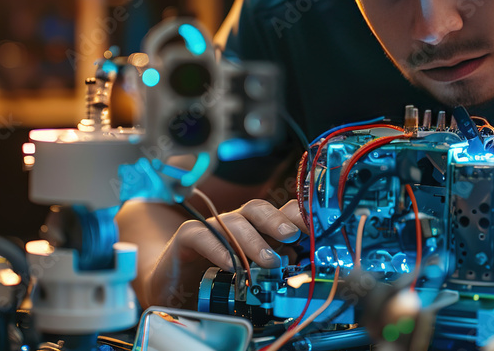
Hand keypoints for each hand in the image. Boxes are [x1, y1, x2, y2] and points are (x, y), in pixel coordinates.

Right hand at [141, 199, 306, 308]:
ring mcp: (213, 228)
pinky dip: (218, 249)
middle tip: (291, 237)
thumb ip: (277, 267)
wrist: (176, 284)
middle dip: (277, 220)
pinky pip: (202, 236)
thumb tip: (304, 268)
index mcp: (258, 229)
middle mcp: (237, 223)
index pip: (280, 213)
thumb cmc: (219, 277)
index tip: (317, 229)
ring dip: (253, 241)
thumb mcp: (253, 274)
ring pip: (234, 222)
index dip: (299, 217)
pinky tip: (231, 266)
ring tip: (268, 262)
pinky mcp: (188, 238)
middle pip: (258, 209)